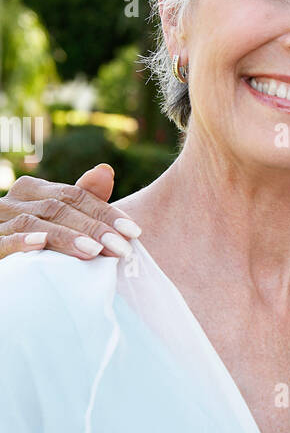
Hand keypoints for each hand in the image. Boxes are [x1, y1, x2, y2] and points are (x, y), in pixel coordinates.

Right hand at [0, 164, 138, 259]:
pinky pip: (5, 240)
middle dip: (94, 228)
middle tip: (121, 247)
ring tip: (94, 251)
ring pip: (35, 223)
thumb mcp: (58, 218)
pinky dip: (22, 240)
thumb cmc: (31, 238)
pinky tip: (41, 244)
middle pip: (59, 208)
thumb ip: (82, 198)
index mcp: (33, 190)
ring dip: (67, 236)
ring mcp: (0, 221)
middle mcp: (15, 200)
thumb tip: (106, 169)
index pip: (75, 195)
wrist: (2, 262)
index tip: (133, 231)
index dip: (106, 212)